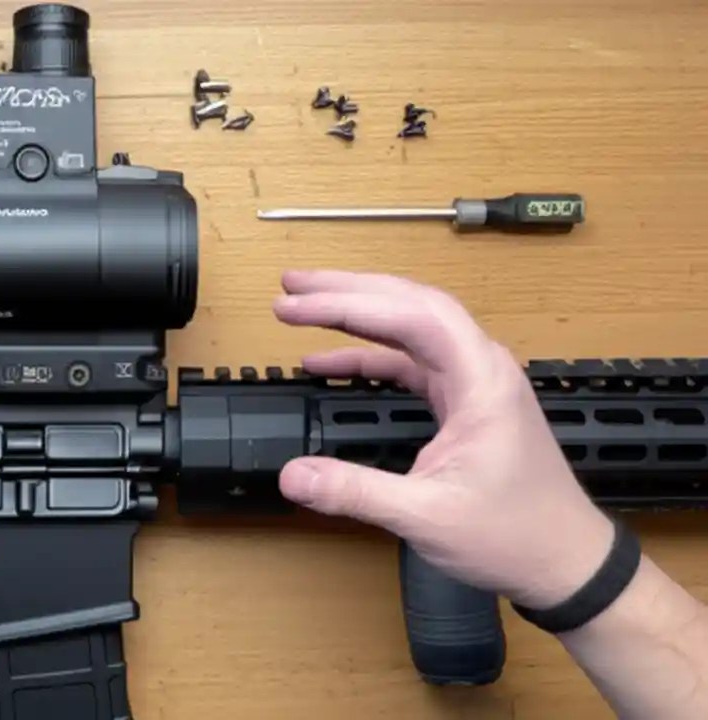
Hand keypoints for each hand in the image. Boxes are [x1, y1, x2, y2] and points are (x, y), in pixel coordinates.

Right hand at [273, 269, 613, 609]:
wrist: (566, 563)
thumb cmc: (515, 536)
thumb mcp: (426, 515)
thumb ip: (355, 491)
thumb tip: (292, 475)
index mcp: (482, 382)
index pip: (410, 318)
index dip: (348, 305)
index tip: (296, 306)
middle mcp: (481, 369)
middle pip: (411, 304)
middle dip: (348, 290)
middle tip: (291, 285)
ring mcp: (475, 383)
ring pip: (412, 327)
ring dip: (358, 313)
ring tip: (303, 307)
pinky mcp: (465, 403)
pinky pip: (412, 361)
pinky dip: (370, 354)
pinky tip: (330, 363)